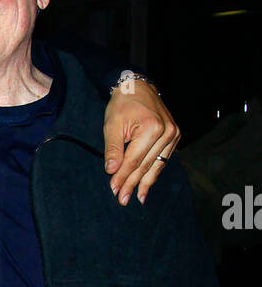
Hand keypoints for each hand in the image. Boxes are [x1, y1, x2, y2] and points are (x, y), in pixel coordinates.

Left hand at [103, 79, 179, 205]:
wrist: (138, 87)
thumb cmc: (123, 103)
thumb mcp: (112, 124)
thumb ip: (113, 148)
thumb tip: (112, 170)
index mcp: (152, 128)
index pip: (134, 160)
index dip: (123, 177)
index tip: (114, 190)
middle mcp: (167, 132)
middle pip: (146, 165)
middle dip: (132, 183)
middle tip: (122, 200)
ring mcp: (173, 134)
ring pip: (156, 165)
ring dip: (145, 183)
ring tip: (137, 199)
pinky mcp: (174, 136)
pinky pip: (163, 159)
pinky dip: (154, 172)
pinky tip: (147, 185)